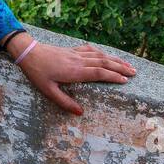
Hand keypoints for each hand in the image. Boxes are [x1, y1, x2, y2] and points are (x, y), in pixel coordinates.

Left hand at [8, 35, 135, 115]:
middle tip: (134, 73)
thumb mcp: (48, 91)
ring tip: (127, 64)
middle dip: (120, 67)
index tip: (126, 80)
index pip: (98, 73)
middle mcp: (78, 61)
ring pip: (100, 55)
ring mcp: (76, 54)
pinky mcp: (72, 50)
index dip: (113, 76)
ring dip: (115, 59)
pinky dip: (102, 52)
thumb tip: (80, 113)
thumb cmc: (37, 73)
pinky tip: (107, 55)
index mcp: (74, 71)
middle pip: (104, 63)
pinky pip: (91, 50)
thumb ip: (64, 102)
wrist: (28, 53)